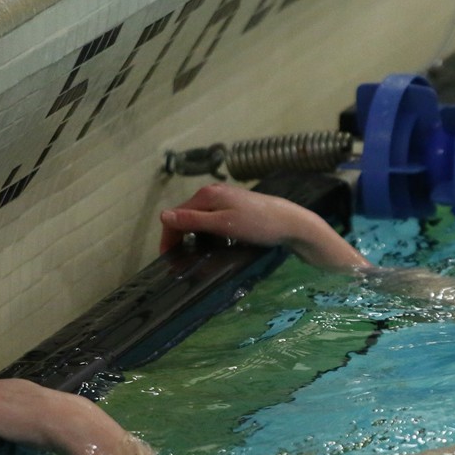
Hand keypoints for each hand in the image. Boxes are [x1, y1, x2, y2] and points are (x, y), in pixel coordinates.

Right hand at [159, 183, 368, 268]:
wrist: (292, 223)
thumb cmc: (258, 225)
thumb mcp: (223, 225)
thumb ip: (193, 221)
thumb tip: (162, 216)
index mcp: (206, 195)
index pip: (176, 215)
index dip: (169, 237)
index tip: (168, 258)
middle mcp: (213, 193)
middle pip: (187, 217)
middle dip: (182, 238)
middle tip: (183, 262)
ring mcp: (226, 199)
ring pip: (201, 220)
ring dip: (197, 238)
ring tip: (200, 257)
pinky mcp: (236, 207)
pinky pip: (214, 222)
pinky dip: (211, 235)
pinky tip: (218, 247)